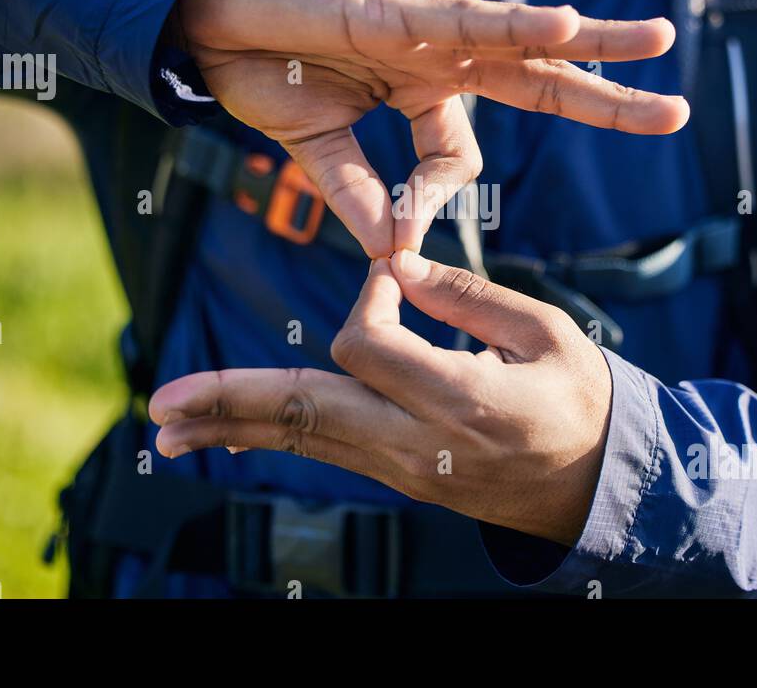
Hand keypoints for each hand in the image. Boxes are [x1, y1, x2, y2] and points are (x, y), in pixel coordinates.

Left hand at [150, 249, 612, 545]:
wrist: (595, 488)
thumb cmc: (579, 400)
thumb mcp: (547, 335)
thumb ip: (470, 296)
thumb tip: (399, 267)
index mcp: (463, 402)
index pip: (370, 345)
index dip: (370, 296)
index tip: (396, 272)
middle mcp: (418, 445)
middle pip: (307, 413)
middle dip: (232, 401)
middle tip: (162, 402)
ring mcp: (401, 469)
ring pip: (303, 438)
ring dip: (232, 423)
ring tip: (166, 423)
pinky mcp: (394, 475)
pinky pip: (322, 447)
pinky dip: (269, 432)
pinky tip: (221, 430)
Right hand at [171, 0, 685, 256]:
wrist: (208, 18)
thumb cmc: (263, 69)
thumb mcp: (316, 150)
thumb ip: (354, 194)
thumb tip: (388, 254)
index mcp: (420, 91)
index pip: (456, 157)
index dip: (430, 203)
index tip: (392, 245)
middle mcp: (438, 58)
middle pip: (539, 79)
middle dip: (607, 96)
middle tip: (676, 110)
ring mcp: (422, 32)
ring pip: (523, 37)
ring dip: (594, 39)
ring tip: (660, 39)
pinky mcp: (392, 10)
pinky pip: (465, 20)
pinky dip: (513, 24)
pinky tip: (565, 24)